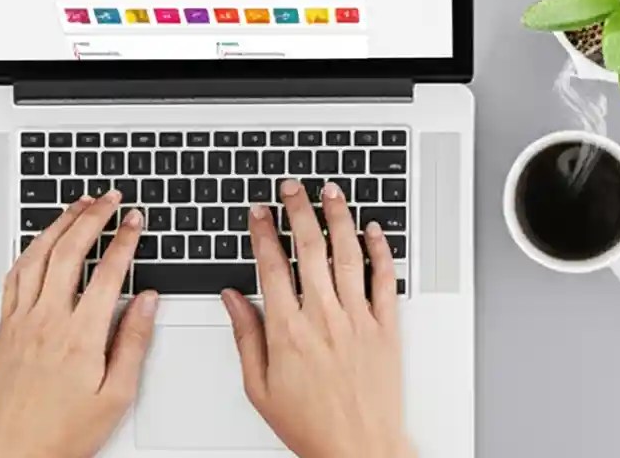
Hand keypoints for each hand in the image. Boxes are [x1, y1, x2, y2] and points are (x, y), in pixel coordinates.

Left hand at [0, 191, 158, 457]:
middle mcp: (47, 322)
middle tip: (110, 200)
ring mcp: (21, 322)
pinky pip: (14, 278)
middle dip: (93, 218)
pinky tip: (41, 242)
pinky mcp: (5, 329)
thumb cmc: (64, 432)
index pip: (108, 272)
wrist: (15, 452)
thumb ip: (134, 341)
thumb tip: (146, 300)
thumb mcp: (117, 394)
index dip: (125, 239)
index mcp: (80, 337)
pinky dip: (29, 251)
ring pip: (38, 257)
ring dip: (59, 225)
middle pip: (70, 252)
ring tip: (78, 206)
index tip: (135, 220)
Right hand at [222, 179, 413, 457]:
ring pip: (348, 255)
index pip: (272, 266)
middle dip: (299, 211)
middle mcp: (324, 318)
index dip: (263, 232)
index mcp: (288, 331)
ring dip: (338, 218)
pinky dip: (380, 251)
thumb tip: (233, 298)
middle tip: (292, 188)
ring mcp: (358, 319)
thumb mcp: (260, 387)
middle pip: (310, 249)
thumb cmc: (310, 424)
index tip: (259, 211)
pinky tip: (374, 230)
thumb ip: (246, 337)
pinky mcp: (386, 328)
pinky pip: (384, 280)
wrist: (358, 448)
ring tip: (331, 193)